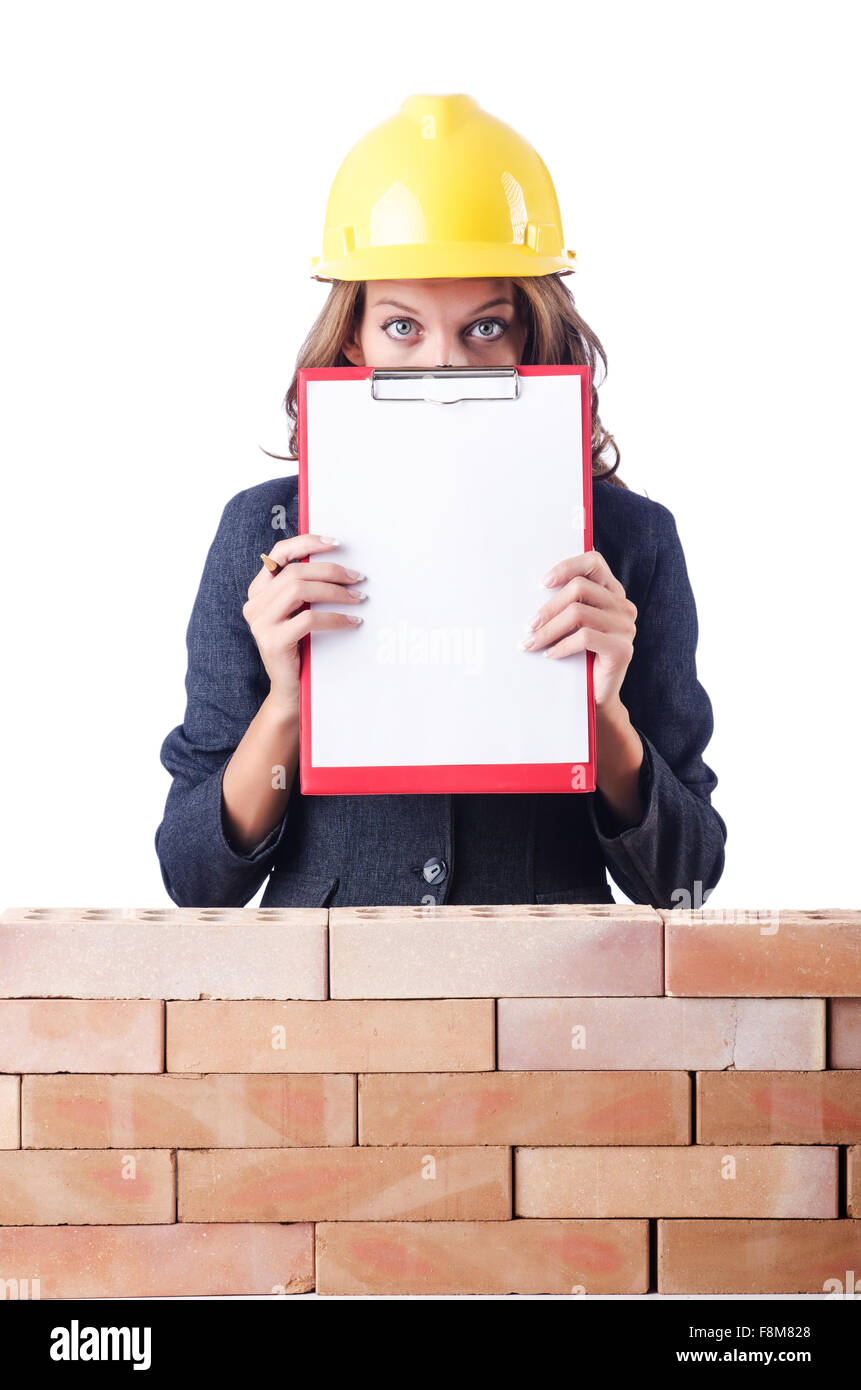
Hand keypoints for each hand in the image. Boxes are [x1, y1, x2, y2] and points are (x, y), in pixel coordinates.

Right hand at [242, 534, 365, 715]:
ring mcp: (260, 622)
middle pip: (295, 572)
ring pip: (300, 590)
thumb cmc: (300, 647)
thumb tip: (339, 564)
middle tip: (358, 578)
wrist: (290, 689)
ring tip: (357, 598)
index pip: (279, 553)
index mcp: (259, 591)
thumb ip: (305, 589)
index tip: (336, 544)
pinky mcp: (272, 640)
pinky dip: (335, 618)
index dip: (307, 543)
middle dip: (331, 571)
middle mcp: (254, 603)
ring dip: (335, 592)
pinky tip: (353, 621)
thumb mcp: (298, 612)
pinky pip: (308, 619)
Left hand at [521, 548, 636, 707]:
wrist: (597, 695)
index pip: (593, 563)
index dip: (567, 567)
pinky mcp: (622, 648)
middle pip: (579, 588)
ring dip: (548, 630)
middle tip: (529, 626)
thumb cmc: (579, 657)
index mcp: (612, 593)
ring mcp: (625, 627)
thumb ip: (566, 605)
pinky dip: (561, 646)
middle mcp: (623, 606)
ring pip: (578, 613)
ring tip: (531, 642)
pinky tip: (550, 654)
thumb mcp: (572, 625)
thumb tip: (534, 591)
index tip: (542, 583)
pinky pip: (585, 637)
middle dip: (548, 608)